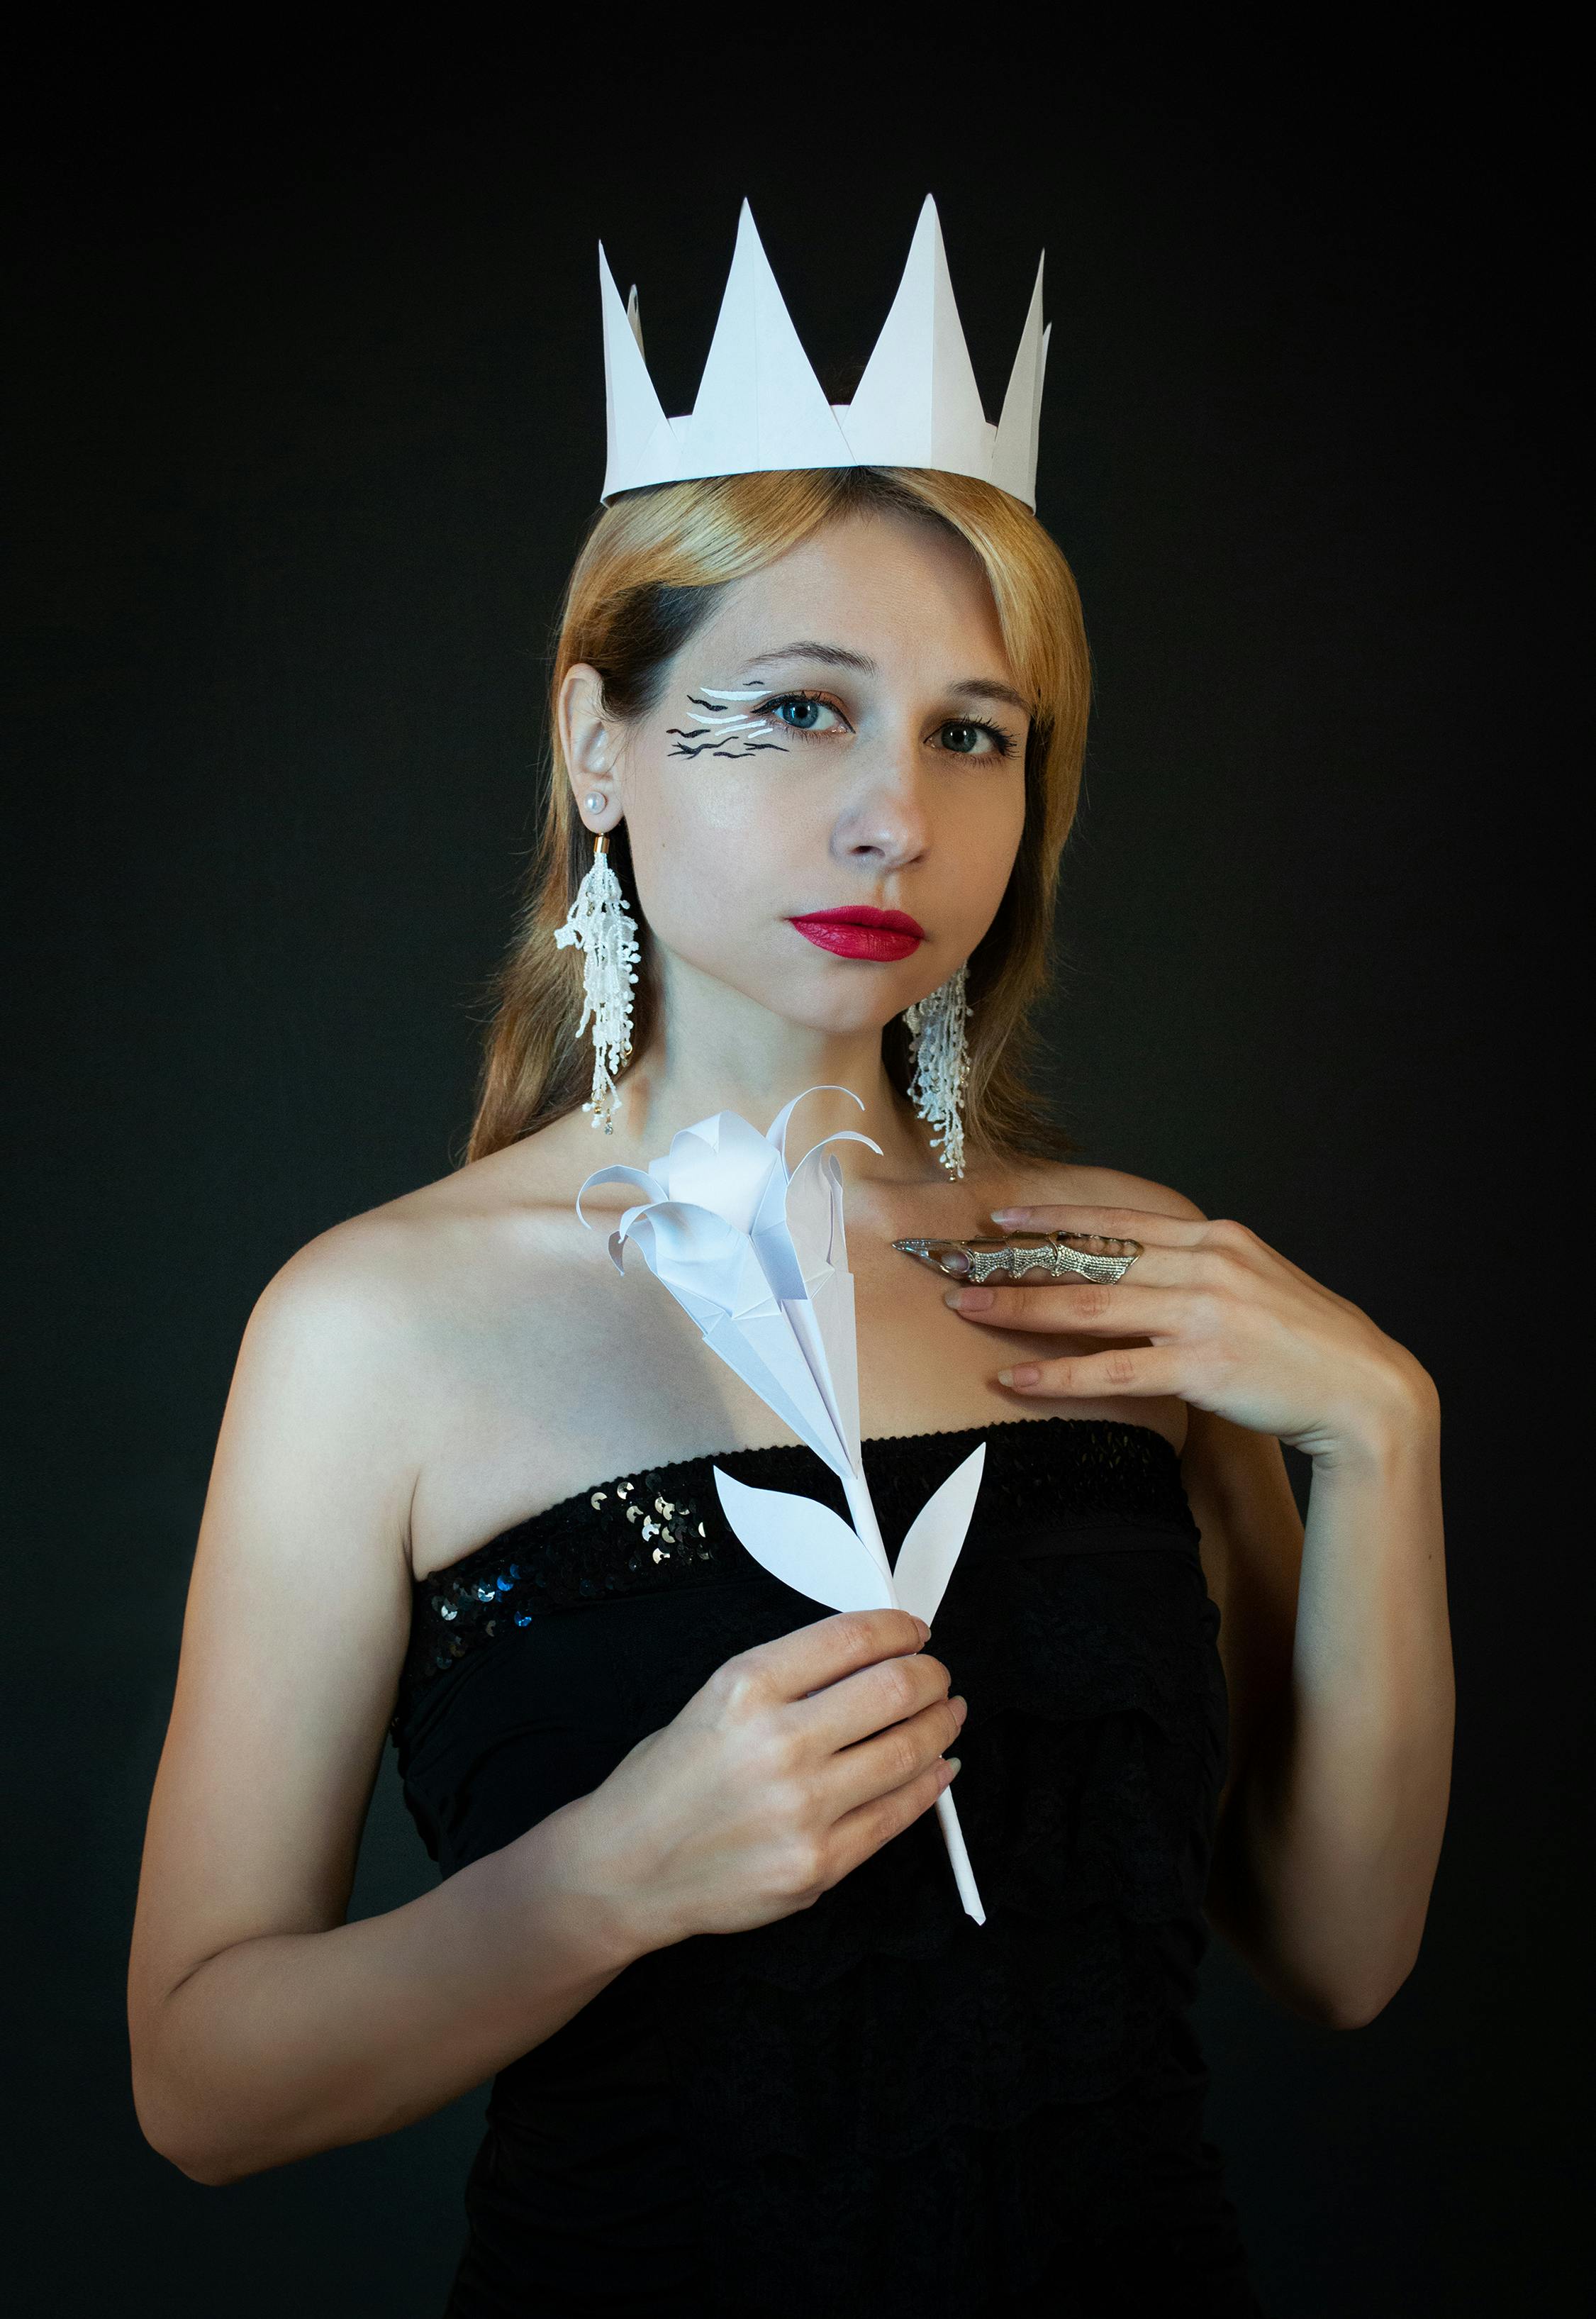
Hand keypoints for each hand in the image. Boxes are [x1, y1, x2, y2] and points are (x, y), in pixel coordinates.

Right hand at [566, 1609, 965, 1955]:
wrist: (623, 1870)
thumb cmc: (667, 1781)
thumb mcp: (714, 1699)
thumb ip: (789, 1678)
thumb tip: (873, 1658)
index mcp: (746, 1687)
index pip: (852, 1639)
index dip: (899, 1628)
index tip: (915, 1631)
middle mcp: (778, 1744)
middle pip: (894, 1690)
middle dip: (931, 1675)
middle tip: (937, 1674)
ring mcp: (803, 1810)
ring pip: (908, 1752)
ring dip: (941, 1725)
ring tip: (948, 1714)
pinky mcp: (819, 1865)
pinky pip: (897, 1815)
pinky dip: (929, 1784)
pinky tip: (937, 1767)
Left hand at [945, 1206, 1435, 1464]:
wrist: (1365, 1390)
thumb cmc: (1306, 1343)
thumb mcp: (1255, 1282)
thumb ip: (1199, 1270)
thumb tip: (1142, 1270)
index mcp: (1216, 1238)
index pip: (1118, 1220)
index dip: (1053, 1218)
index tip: (998, 1218)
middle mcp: (1206, 1265)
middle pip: (1092, 1260)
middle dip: (1017, 1264)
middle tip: (955, 1266)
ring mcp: (1205, 1314)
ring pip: (1092, 1307)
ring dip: (1022, 1309)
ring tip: (967, 1311)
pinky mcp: (1204, 1367)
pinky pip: (1114, 1370)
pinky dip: (1059, 1373)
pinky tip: (1015, 1377)